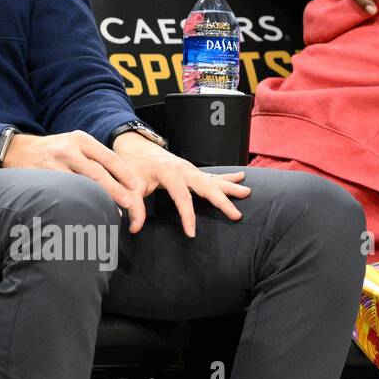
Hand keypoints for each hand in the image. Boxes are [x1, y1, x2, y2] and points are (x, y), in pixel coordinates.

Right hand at [2, 130, 147, 230]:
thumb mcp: (73, 144)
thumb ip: (93, 157)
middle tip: (130, 203)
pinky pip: (66, 191)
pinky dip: (79, 202)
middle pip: (98, 172)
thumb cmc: (53, 150)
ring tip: (113, 212)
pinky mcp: (44, 176)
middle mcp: (69, 149)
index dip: (124, 173)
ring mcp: (55, 163)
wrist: (19, 150)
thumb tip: (120, 181)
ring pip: (82, 184)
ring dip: (99, 199)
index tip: (135, 187)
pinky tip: (88, 210)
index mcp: (81, 139)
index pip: (109, 157)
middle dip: (116, 189)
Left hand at [111, 132, 249, 236]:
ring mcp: (190, 168)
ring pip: (213, 179)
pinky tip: (241, 178)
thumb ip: (134, 206)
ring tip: (247, 192)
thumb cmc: (133, 166)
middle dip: (221, 201)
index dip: (187, 216)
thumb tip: (134, 227)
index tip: (192, 233)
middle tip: (236, 215)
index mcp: (168, 172)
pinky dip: (226, 178)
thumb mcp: (130, 185)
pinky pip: (212, 175)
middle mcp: (183, 169)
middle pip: (205, 186)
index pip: (181, 197)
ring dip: (230, 187)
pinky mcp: (192, 171)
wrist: (135, 146)